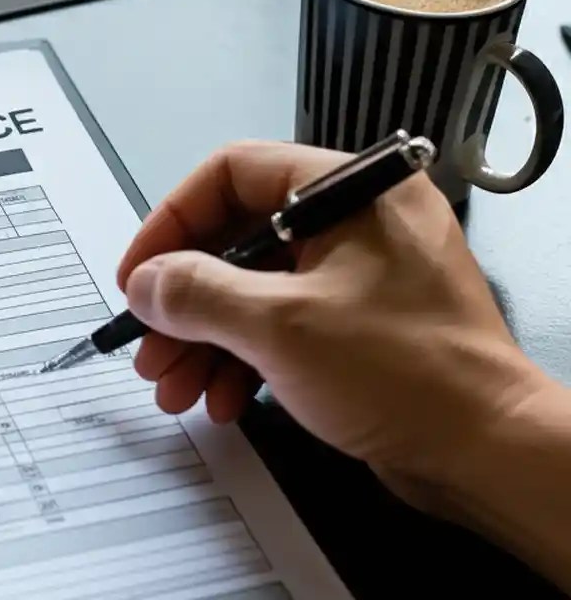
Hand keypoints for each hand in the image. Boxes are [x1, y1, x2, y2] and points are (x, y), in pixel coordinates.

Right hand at [115, 140, 558, 504]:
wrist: (486, 451)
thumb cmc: (409, 373)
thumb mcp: (281, 325)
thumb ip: (198, 294)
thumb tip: (145, 281)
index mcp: (350, 191)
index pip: (233, 173)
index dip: (173, 221)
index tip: (139, 272)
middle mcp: (355, 223)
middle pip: (236, 240)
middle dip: (184, 301)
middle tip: (150, 343)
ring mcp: (359, 275)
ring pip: (254, 290)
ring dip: (204, 339)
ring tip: (174, 385)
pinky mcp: (359, 325)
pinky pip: (282, 326)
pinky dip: (243, 359)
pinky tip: (221, 399)